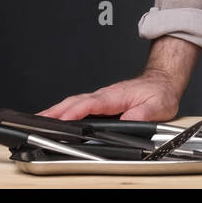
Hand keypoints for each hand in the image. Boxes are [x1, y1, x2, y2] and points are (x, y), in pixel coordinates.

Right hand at [39, 69, 182, 121]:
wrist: (163, 81)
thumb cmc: (160, 92)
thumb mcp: (158, 105)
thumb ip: (144, 114)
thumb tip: (130, 121)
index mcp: (117, 95)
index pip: (93, 103)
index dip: (77, 111)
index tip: (64, 118)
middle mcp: (106, 95)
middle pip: (76, 101)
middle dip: (56, 110)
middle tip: (38, 120)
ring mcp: (102, 97)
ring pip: (75, 102)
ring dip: (56, 110)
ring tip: (38, 120)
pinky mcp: (101, 102)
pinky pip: (79, 105)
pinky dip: (64, 110)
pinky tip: (55, 117)